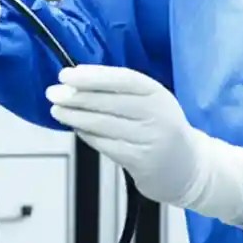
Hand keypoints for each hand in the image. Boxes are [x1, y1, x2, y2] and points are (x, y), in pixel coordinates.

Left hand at [46, 64, 242, 227]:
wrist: (189, 167)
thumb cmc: (161, 129)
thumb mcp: (151, 102)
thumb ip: (121, 92)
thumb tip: (77, 82)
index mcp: (157, 93)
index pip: (122, 79)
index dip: (93, 76)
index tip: (67, 74)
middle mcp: (157, 114)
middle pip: (109, 101)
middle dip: (76, 96)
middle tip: (53, 92)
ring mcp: (150, 139)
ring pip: (104, 124)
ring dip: (75, 116)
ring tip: (57, 110)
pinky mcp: (142, 162)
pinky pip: (107, 145)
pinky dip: (88, 136)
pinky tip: (76, 129)